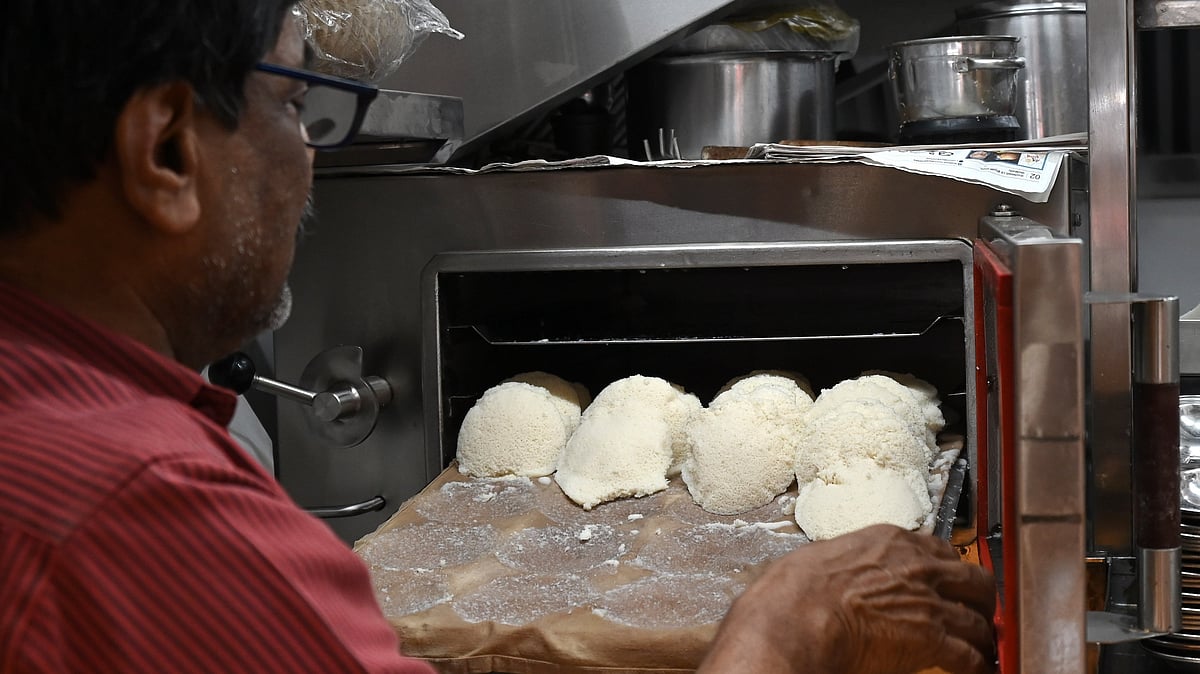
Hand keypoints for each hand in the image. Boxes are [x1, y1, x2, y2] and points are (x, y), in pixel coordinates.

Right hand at [698, 524, 995, 673]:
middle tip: (979, 611)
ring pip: (978, 619)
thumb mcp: (825, 558)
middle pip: (973, 579)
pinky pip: (970, 655)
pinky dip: (979, 666)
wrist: (796, 617)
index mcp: (890, 541)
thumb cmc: (795, 590)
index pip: (938, 550)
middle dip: (980, 598)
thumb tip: (842, 576)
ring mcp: (929, 602)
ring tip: (984, 647)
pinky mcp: (931, 639)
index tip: (950, 580)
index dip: (949, 569)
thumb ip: (850, 564)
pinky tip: (979, 671)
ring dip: (983, 635)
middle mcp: (917, 566)